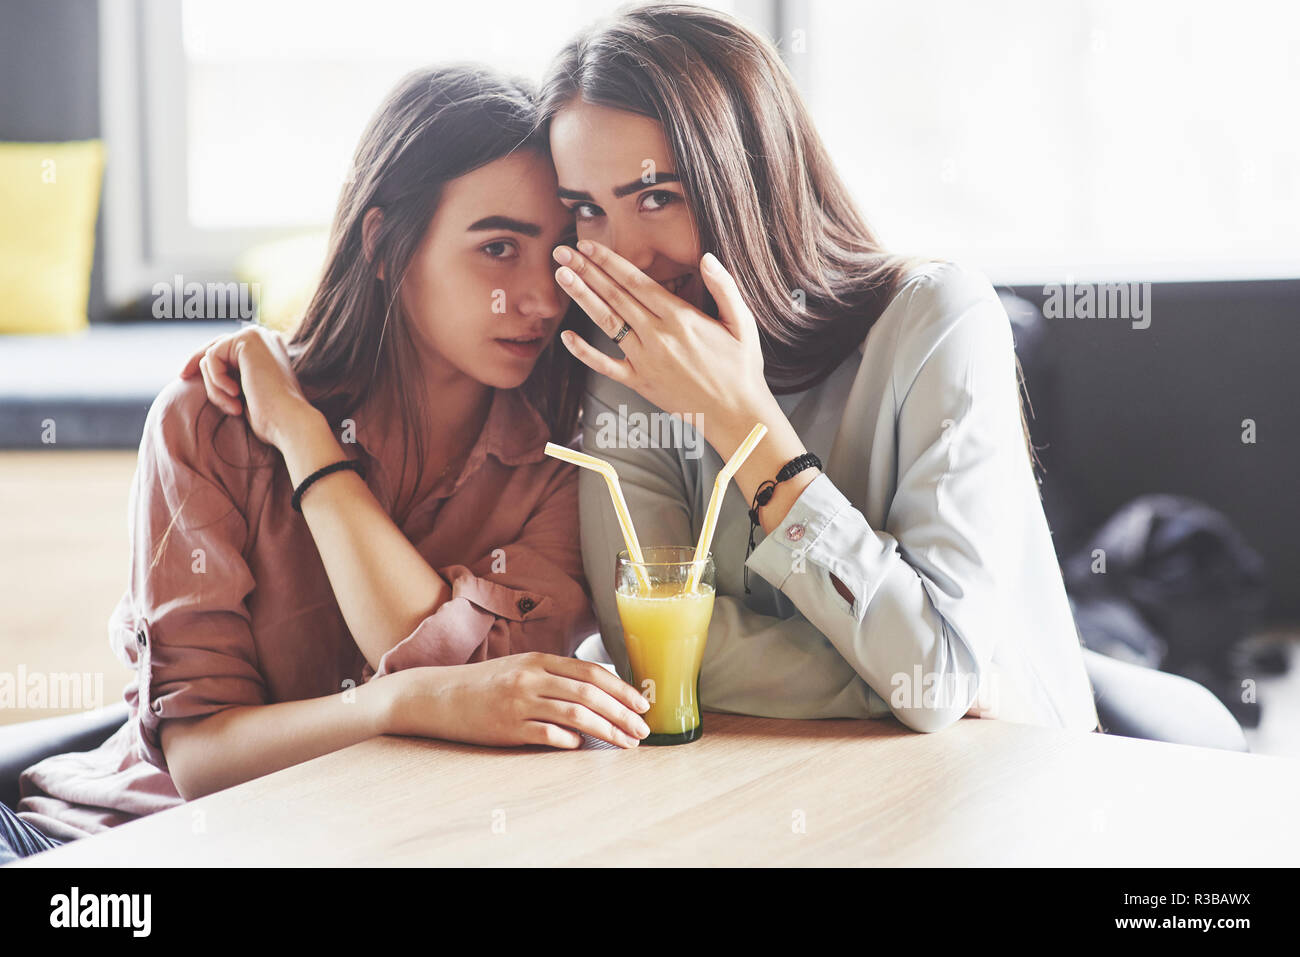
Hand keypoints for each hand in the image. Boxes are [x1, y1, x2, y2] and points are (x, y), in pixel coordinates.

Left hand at [177, 324, 316, 449]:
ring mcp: (256, 335)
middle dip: (197, 363)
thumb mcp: (247, 393)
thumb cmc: (272, 417)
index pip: (226, 349)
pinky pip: (212, 358)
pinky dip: (217, 381)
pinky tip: (236, 395)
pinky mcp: (247, 339)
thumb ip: (233, 376)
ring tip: (233, 406)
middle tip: (182, 376)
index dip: (205, 361)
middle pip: (215, 347)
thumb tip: (203, 368)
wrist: (289, 421)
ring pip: (212, 356)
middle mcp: (264, 336)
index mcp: (268, 348)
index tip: (184, 374)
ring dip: (215, 387)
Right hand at [383, 652, 652, 748]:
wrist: (440, 695)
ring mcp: (519, 702)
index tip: (642, 704)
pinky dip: (569, 740)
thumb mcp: (521, 668)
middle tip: (643, 729)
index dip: (622, 689)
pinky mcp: (506, 728)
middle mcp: (532, 677)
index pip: (591, 672)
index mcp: (539, 660)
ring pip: (575, 714)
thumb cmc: (486, 684)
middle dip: (622, 713)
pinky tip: (583, 746)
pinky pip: (546, 734)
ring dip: (607, 730)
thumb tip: (597, 690)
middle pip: (589, 694)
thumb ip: (556, 675)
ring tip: (626, 742)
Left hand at [553, 240, 777, 450]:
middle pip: (615, 296)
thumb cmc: (741, 368)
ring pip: (607, 323)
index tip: (589, 246)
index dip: (610, 262)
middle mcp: (658, 336)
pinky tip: (566, 337)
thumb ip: (724, 287)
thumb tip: (708, 258)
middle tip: (563, 252)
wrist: (735, 415)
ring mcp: (645, 360)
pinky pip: (606, 366)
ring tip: (562, 277)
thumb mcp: (742, 322)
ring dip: (582, 298)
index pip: (637, 282)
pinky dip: (584, 353)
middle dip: (587, 271)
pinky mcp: (639, 383)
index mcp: (681, 318)